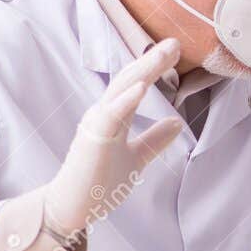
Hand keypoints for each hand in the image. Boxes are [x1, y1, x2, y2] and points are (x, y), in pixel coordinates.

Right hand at [44, 39, 184, 236]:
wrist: (72, 208)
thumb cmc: (97, 182)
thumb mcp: (136, 158)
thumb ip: (154, 140)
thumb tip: (177, 122)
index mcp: (112, 116)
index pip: (136, 84)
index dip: (154, 67)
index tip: (176, 51)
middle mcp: (103, 114)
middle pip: (130, 80)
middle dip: (152, 61)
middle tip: (175, 43)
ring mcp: (97, 124)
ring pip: (121, 90)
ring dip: (143, 71)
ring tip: (164, 53)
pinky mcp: (93, 139)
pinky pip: (111, 115)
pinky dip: (126, 99)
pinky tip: (143, 86)